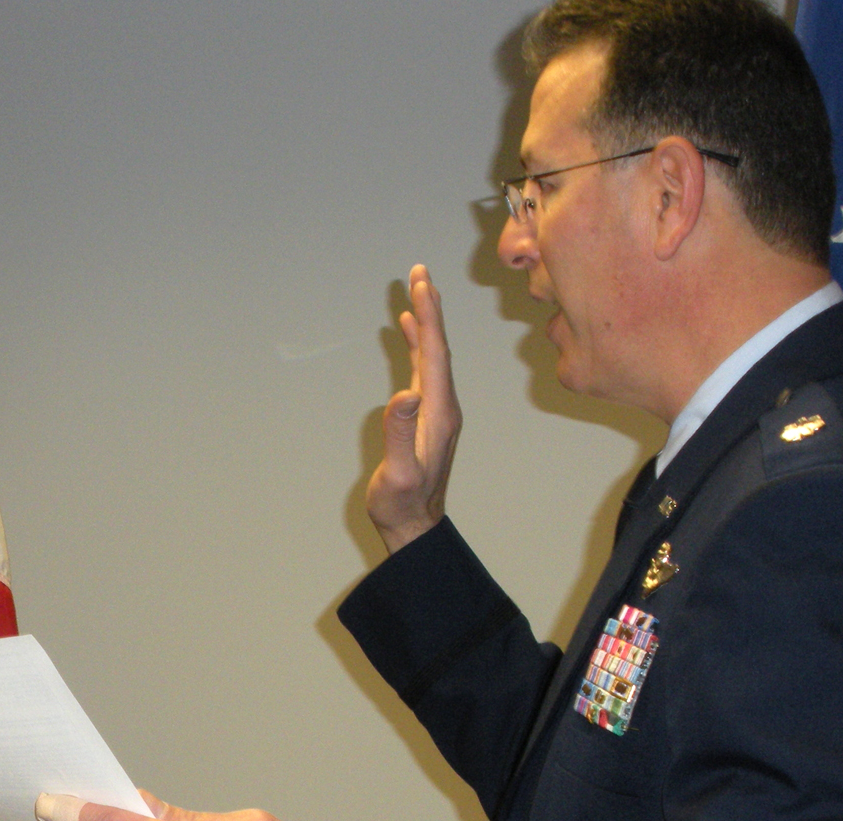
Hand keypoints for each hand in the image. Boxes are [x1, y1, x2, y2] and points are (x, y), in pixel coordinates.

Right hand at [365, 264, 461, 553]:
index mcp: (438, 412)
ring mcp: (437, 410)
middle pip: (439, 347)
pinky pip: (426, 369)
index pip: (435, 354)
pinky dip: (419, 345)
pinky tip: (411, 334)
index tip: (422, 283)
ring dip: (427, 322)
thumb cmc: (402, 503)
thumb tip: (404, 394)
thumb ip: (400, 432)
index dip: (429, 316)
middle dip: (431, 307)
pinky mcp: (428, 416)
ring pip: (433, 355)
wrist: (415, 526)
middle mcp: (443, 406)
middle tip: (421, 272)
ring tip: (418, 292)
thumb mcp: (399, 472)